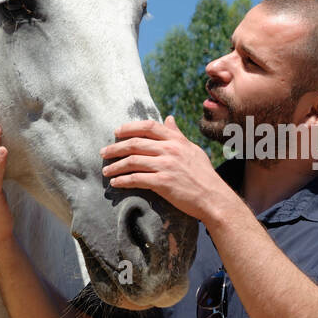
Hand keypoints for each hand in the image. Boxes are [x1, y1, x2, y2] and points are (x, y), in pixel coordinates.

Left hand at [100, 115, 229, 222]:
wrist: (213, 198)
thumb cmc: (204, 175)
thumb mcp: (192, 149)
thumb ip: (177, 135)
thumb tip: (168, 118)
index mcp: (176, 140)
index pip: (148, 126)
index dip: (129, 127)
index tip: (116, 132)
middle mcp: (170, 150)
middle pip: (135, 143)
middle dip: (115, 148)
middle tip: (103, 153)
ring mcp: (166, 166)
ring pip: (132, 161)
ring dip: (115, 166)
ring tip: (106, 171)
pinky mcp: (163, 183)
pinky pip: (136, 179)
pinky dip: (123, 180)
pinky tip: (116, 183)